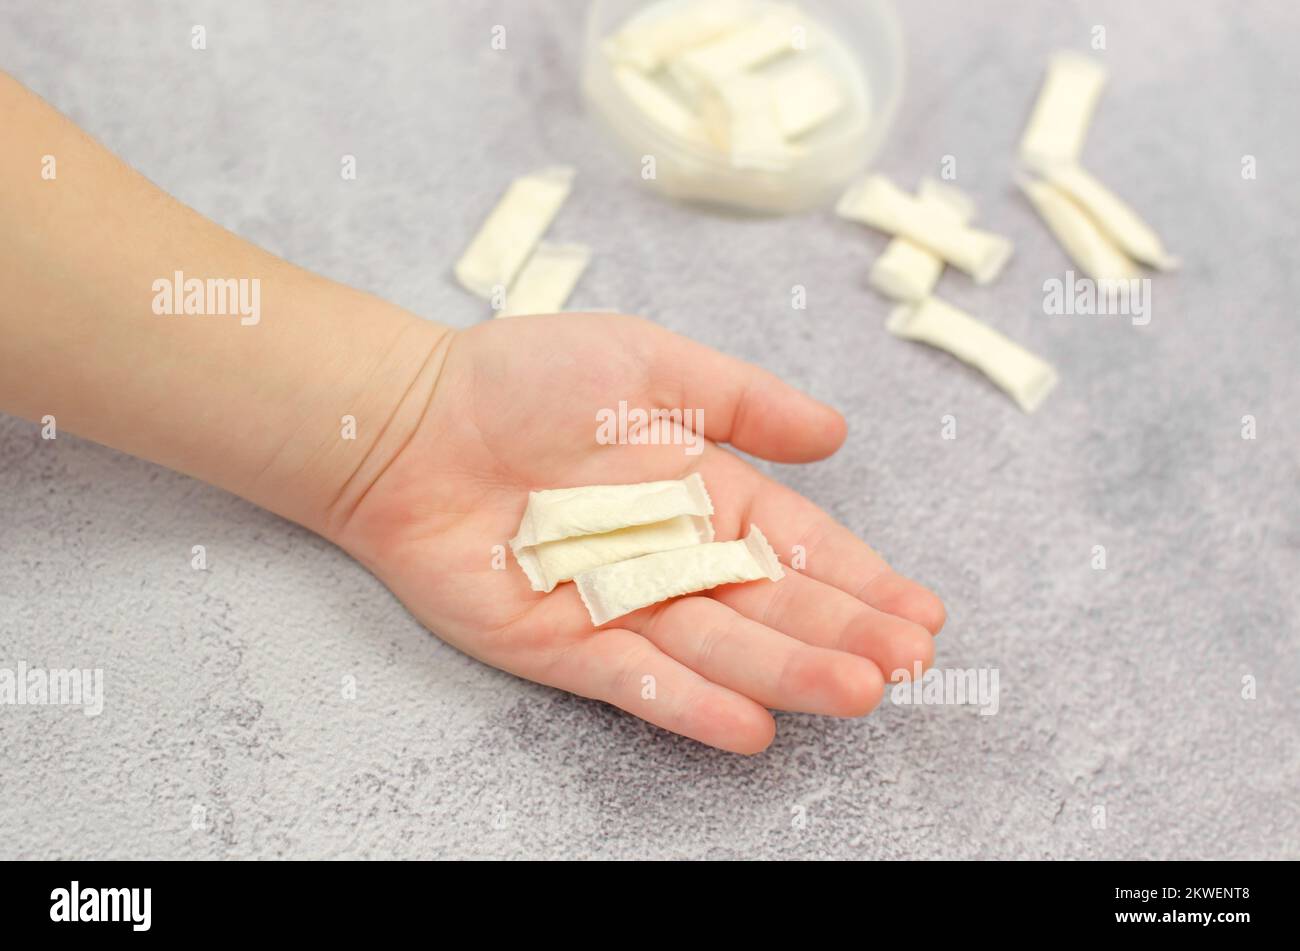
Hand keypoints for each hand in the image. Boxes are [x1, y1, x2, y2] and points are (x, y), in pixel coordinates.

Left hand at [329, 313, 943, 753]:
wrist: (408, 418)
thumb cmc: (521, 378)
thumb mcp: (647, 362)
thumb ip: (741, 399)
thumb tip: (837, 431)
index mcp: (704, 493)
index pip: (800, 547)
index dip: (863, 580)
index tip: (922, 613)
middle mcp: (674, 557)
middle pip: (774, 606)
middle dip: (844, 635)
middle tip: (908, 667)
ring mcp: (621, 606)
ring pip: (719, 650)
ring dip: (788, 675)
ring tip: (857, 693)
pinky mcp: (560, 646)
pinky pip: (634, 680)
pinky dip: (688, 704)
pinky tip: (750, 726)